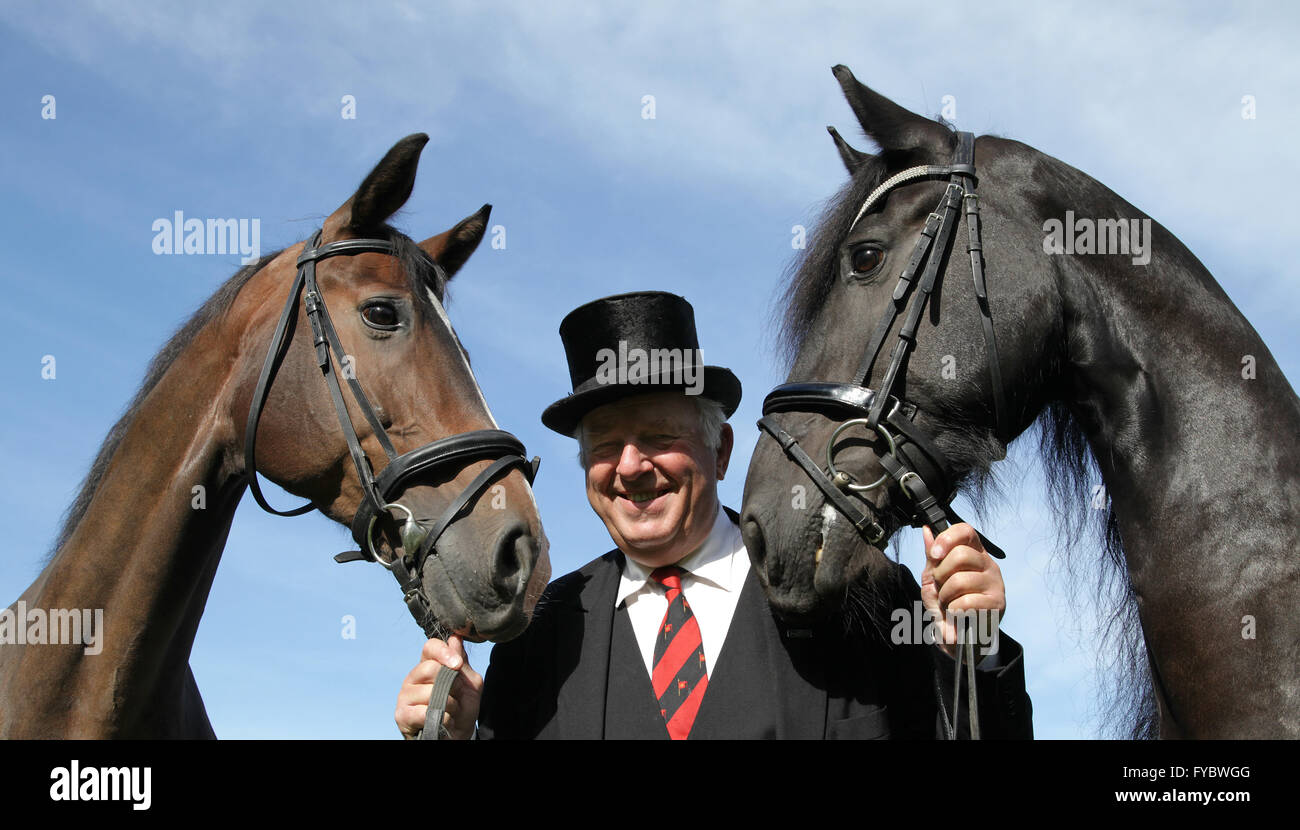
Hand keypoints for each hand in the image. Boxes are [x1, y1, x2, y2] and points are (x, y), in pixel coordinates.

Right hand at [394, 635, 482, 739]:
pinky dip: (442, 718)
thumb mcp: (469, 683)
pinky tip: (443, 721)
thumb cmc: (462, 708)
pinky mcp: (402, 715)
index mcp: (428, 665)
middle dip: (452, 685)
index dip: (444, 652)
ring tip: (450, 712)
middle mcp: (413, 678)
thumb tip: (454, 638)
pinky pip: (425, 711)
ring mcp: (405, 696)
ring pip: (430, 692)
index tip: (457, 665)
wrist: (457, 735)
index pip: (430, 646)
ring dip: (450, 705)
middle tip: (456, 696)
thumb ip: (462, 661)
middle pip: (431, 668)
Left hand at [919, 524, 1005, 658]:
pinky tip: (958, 614)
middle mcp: (988, 565)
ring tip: (950, 604)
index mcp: (974, 553)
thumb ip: (932, 556)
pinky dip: (954, 610)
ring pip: (960, 580)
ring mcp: (995, 584)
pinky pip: (966, 602)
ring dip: (946, 596)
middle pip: (960, 555)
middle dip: (941, 575)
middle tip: (942, 588)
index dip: (947, 539)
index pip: (965, 531)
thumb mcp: (933, 579)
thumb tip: (927, 530)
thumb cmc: (946, 605)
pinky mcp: (997, 604)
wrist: (956, 637)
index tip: (934, 555)